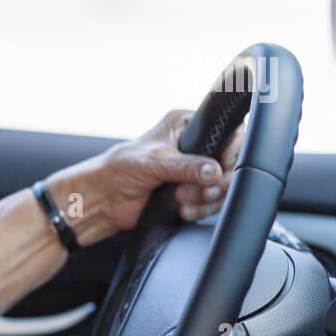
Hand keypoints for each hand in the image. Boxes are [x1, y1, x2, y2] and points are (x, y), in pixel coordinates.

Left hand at [46, 109, 243, 243]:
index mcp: (185, 124)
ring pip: (223, 185)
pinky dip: (200, 209)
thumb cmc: (119, 170)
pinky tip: (183, 210)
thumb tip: (215, 172)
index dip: (231, 150)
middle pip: (230, 163)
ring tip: (182, 200)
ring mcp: (194, 170)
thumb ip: (187, 167)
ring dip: (206, 198)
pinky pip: (211, 202)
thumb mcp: (155, 162)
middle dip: (215, 182)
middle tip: (194, 190)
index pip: (227, 130)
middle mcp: (193, 145)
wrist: (104, 200)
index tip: (222, 166)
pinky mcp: (191, 191)